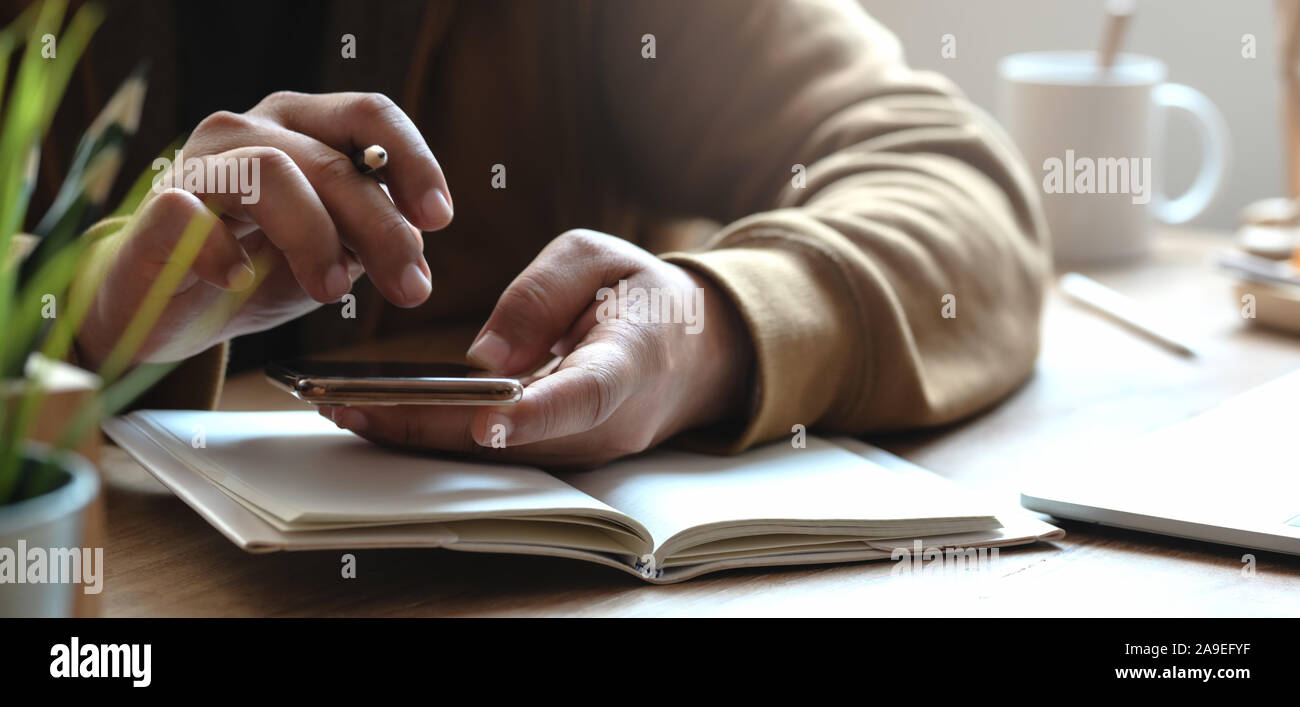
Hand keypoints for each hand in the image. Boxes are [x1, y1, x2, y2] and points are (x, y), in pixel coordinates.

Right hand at [75, 91, 451, 368]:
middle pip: (331, 159)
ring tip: (330, 290)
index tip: (440, 217)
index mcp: (303, 131)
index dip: (412, 159)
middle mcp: (250, 133)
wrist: (165, 312)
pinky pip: (191, 215)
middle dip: (381, 227)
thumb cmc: (253, 269)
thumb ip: (370, 240)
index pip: (367, 115)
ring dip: (314, 237)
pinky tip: (239, 280)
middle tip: (410, 287)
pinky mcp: (155, 212)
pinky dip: (222, 251)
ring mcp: (198, 167)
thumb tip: (416, 242)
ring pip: (271, 172)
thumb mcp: (330, 255)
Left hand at [320, 230, 753, 466]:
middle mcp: (608, 421)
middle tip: (352, 406)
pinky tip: (383, 416)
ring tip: (344, 408)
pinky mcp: (559, 455)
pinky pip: (496, 454)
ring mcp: (584, 449)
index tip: (484, 422)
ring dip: (420, 435)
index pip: (584, 395)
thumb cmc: (645, 297)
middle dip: (430, 426)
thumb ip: (542, 293)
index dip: (533, 415)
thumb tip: (484, 355)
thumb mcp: (601, 258)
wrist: (694, 352)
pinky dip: (439, 436)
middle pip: (514, 438)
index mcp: (630, 362)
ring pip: (496, 456)